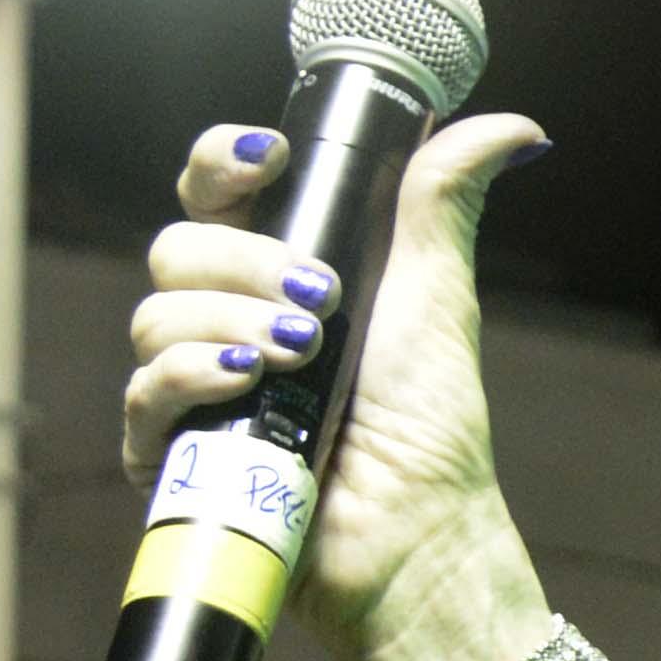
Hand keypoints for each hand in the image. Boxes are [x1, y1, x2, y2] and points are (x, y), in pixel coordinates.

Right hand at [119, 109, 555, 660]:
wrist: (422, 534)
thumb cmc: (431, 425)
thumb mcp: (435, 295)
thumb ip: (443, 200)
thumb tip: (516, 126)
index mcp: (274, 275)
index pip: (215, 193)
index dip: (225, 161)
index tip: (272, 155)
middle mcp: (224, 323)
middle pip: (178, 246)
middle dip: (247, 259)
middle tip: (324, 297)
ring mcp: (193, 387)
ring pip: (155, 313)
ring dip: (231, 319)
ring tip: (303, 352)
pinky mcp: (172, 452)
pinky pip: (144, 390)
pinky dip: (189, 373)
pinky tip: (245, 377)